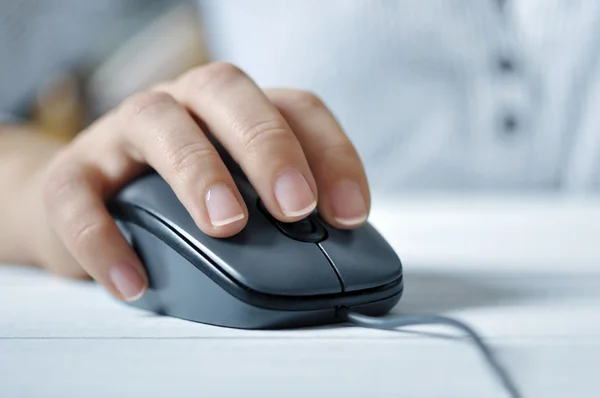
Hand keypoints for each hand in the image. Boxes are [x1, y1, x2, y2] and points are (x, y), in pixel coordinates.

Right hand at [26, 63, 369, 301]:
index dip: (331, 154)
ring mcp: (123, 132)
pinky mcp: (72, 173)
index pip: (295, 108)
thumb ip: (280, 212)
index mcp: (236, 109)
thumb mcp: (240, 197)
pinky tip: (134, 283)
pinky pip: (79, 197)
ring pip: (158, 124)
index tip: (350, 214)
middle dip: (267, 147)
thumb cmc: (181, 200)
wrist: (91, 203)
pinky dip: (105, 240)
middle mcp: (184, 105)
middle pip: (227, 93)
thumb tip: (335, 252)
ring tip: (225, 226)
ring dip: (198, 172)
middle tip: (295, 206)